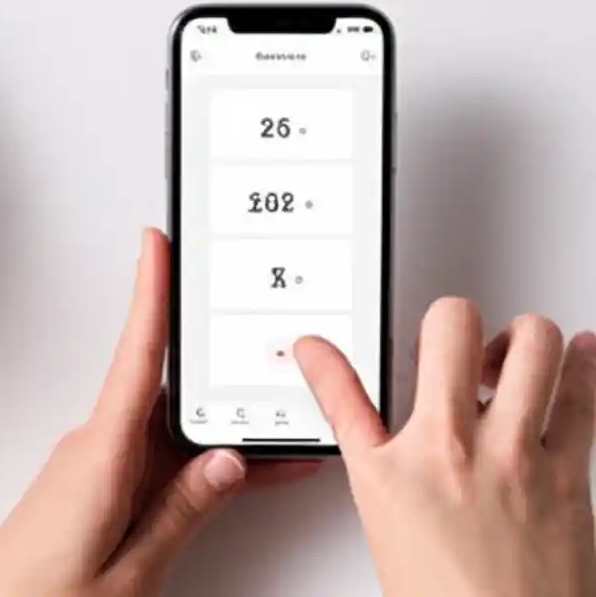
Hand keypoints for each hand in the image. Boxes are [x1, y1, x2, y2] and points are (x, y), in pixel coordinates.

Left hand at [0, 229, 317, 596]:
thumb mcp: (130, 570)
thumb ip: (181, 512)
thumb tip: (227, 461)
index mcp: (101, 457)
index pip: (135, 358)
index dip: (148, 294)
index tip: (156, 243)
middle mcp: (93, 450)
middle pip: (169, 398)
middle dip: (223, 387)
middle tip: (274, 377)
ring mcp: (91, 468)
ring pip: (167, 435)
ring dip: (214, 438)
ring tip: (275, 449)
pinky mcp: (90, 487)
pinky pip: (151, 461)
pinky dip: (191, 467)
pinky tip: (224, 478)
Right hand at [296, 298, 595, 596]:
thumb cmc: (446, 596)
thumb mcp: (384, 525)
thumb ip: (366, 456)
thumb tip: (350, 421)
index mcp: (395, 468)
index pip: (343, 388)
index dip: (323, 357)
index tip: (318, 344)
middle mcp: (456, 448)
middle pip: (454, 325)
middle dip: (454, 317)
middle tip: (455, 343)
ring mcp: (519, 454)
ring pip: (535, 344)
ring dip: (525, 335)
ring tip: (515, 354)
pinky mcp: (572, 471)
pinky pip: (585, 394)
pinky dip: (586, 362)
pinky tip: (581, 355)